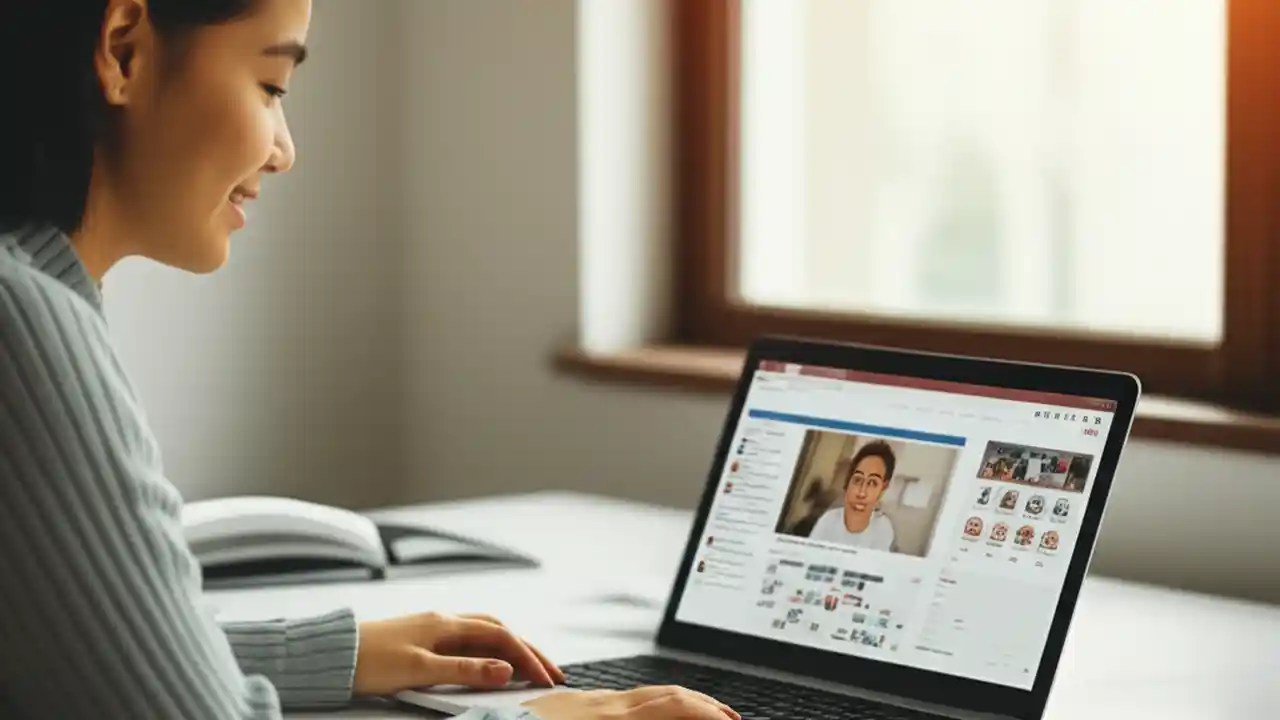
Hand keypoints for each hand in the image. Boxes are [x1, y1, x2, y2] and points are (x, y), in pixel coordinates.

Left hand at [352, 612, 565, 695]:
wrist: (330, 654)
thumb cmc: (368, 660)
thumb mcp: (419, 669)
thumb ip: (465, 669)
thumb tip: (505, 669)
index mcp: (445, 623)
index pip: (500, 636)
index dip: (527, 656)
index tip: (545, 678)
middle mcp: (443, 621)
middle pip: (499, 630)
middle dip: (528, 649)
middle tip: (551, 671)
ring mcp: (433, 629)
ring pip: (484, 633)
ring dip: (511, 649)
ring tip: (530, 668)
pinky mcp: (423, 639)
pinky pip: (468, 641)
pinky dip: (489, 651)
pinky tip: (491, 663)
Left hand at [524, 686, 739, 719]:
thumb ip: (628, 717)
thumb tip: (660, 713)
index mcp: (604, 718)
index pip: (673, 707)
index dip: (708, 714)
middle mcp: (598, 706)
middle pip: (666, 695)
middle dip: (704, 706)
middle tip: (732, 719)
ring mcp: (585, 704)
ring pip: (645, 695)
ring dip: (681, 704)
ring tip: (704, 715)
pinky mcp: (572, 709)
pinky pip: (623, 701)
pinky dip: (652, 707)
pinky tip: (652, 716)